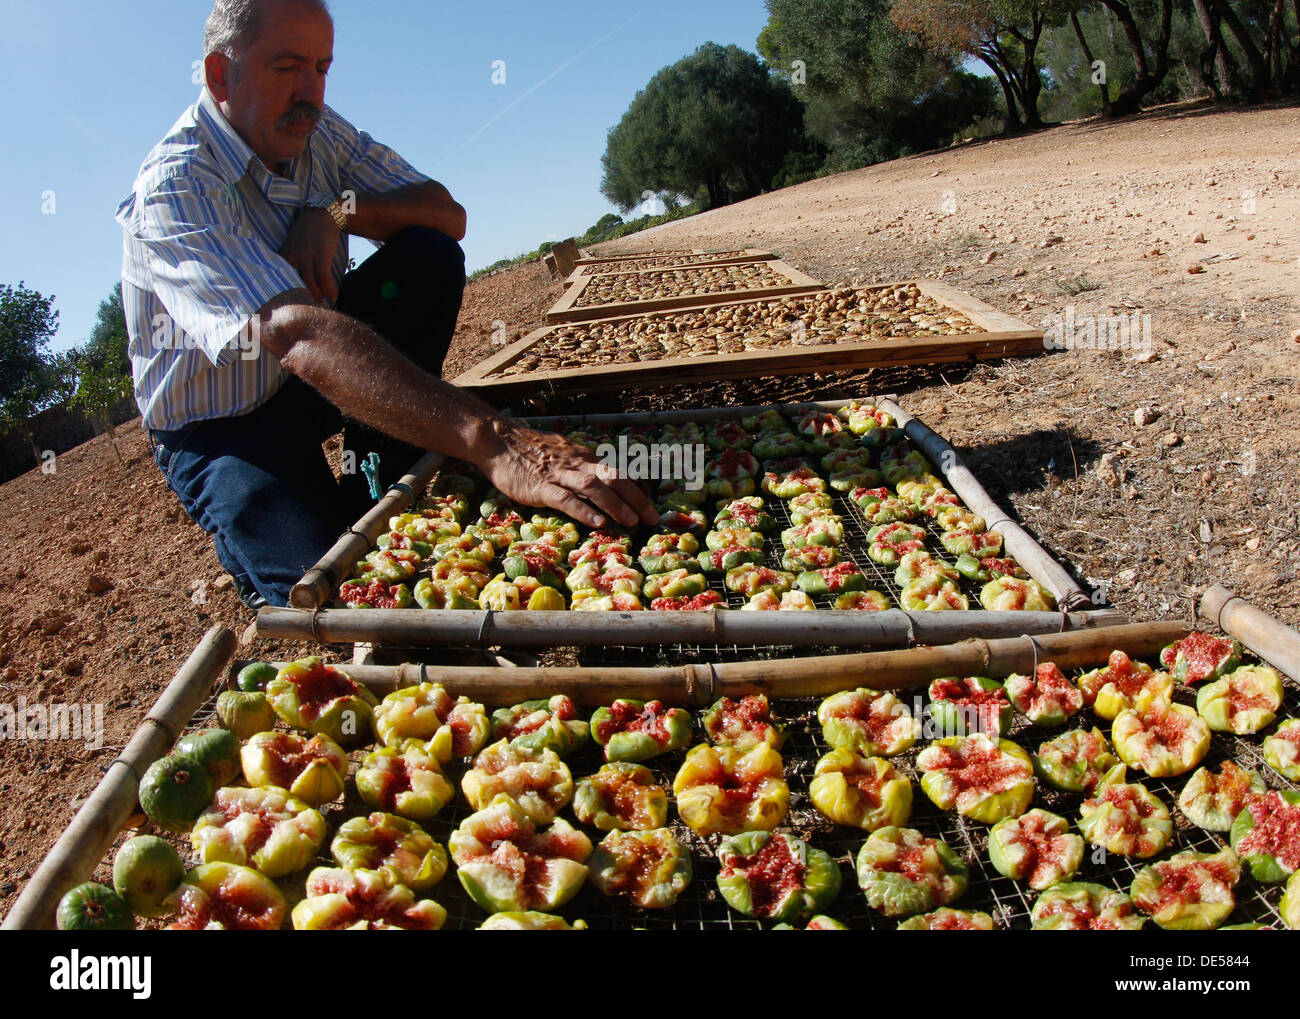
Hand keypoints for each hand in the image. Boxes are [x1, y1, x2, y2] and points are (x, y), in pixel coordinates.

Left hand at [279, 207, 341, 302]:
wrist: (322, 214)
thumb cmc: (308, 234)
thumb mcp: (292, 247)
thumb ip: (291, 264)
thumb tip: (294, 285)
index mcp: (283, 257)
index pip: (280, 282)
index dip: (285, 297)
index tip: (289, 310)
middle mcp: (291, 257)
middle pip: (295, 286)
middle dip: (302, 301)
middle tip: (308, 312)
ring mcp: (306, 256)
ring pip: (310, 284)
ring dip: (317, 297)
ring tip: (322, 306)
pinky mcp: (320, 254)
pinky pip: (324, 277)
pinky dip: (329, 288)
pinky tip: (334, 296)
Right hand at [479, 419, 658, 530]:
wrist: (499, 441)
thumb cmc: (531, 451)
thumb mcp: (564, 453)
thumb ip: (583, 465)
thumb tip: (603, 478)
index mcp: (584, 457)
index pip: (617, 471)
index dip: (636, 488)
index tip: (650, 506)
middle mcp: (577, 463)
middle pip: (613, 478)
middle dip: (635, 498)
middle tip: (652, 519)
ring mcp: (559, 474)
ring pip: (593, 487)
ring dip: (615, 504)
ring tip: (630, 522)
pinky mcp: (541, 487)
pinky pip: (565, 499)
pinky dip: (583, 510)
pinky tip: (597, 522)